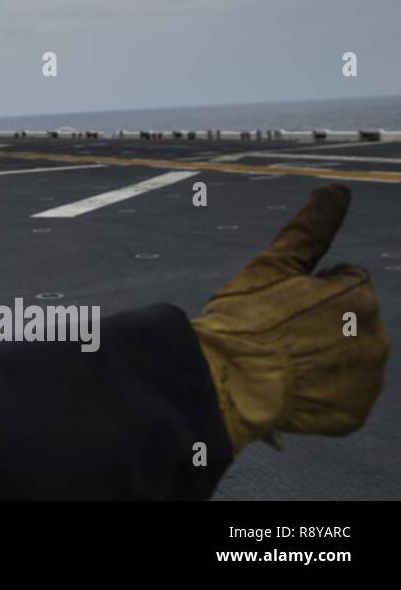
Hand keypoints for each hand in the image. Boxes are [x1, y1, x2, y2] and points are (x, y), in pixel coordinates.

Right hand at [192, 184, 388, 452]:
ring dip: (324, 354)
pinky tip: (291, 385)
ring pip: (349, 355)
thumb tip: (339, 188)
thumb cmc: (245, 318)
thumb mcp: (273, 263)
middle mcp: (375, 339)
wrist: (227, 382)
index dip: (310, 287)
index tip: (280, 303)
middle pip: (350, 319)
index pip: (346, 280)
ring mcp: (366, 381)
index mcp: (360, 297)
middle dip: (322, 321)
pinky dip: (322, 389)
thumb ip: (312, 225)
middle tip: (277, 331)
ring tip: (281, 359)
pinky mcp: (354, 413)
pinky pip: (344, 394)